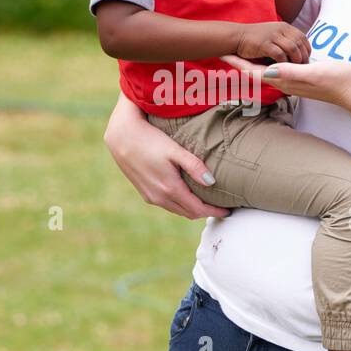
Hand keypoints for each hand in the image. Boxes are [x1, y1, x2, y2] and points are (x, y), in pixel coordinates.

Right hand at [103, 99, 231, 219]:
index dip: (215, 211)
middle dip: (206, 213)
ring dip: (193, 209)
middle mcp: (159, 197)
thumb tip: (212, 183)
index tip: (229, 210)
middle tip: (221, 208)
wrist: (122, 137)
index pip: (198, 209)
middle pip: (189, 213)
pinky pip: (168, 205)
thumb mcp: (174, 150)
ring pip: (177, 210)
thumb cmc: (150, 139)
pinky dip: (180, 204)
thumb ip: (194, 166)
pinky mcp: (145, 193)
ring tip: (207, 203)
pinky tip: (186, 195)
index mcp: (170, 188)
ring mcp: (150, 197)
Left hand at [220, 53, 350, 113]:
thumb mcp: (313, 72)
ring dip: (252, 63)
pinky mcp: (302, 78)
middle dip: (240, 63)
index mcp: (285, 80)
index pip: (254, 72)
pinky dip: (268, 63)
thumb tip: (268, 72)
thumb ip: (291, 72)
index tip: (222, 53)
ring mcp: (294, 82)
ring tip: (240, 53)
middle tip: (225, 50)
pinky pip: (279, 70)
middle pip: (256, 73)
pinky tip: (268, 58)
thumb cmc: (336, 80)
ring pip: (266, 72)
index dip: (237, 63)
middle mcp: (286, 83)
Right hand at [235, 21, 311, 63]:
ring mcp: (273, 36)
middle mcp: (281, 29)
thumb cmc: (255, 38)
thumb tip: (297, 51)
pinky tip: (283, 68)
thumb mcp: (273, 34)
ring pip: (293, 48)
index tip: (306, 59)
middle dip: (303, 56)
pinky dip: (284, 62)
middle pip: (300, 43)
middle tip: (303, 68)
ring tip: (295, 69)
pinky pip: (280, 55)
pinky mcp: (265, 44)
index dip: (307, 49)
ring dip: (296, 60)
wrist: (237, 36)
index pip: (303, 37)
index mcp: (285, 27)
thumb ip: (285, 39)